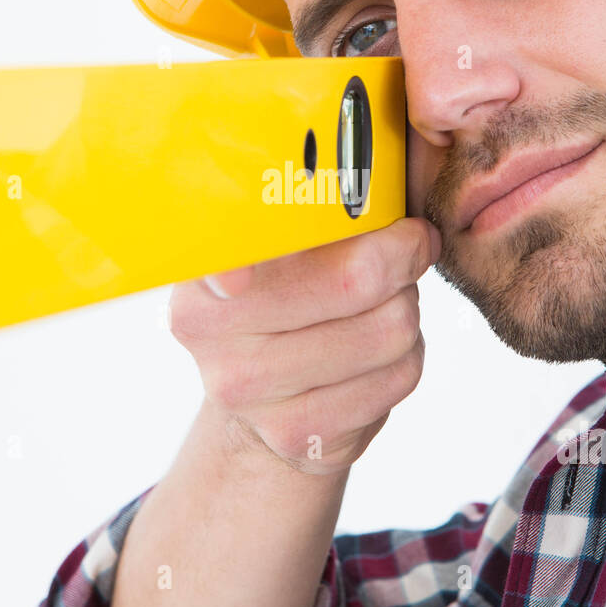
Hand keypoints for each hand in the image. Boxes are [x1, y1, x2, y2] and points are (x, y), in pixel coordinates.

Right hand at [169, 218, 440, 474]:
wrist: (259, 399)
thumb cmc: (288, 292)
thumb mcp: (279, 244)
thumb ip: (305, 204)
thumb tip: (377, 170)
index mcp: (198, 272)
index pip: (233, 249)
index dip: (264, 247)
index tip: (269, 257)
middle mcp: (208, 334)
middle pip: (355, 278)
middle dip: (400, 257)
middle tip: (403, 248)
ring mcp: (248, 393)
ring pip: (391, 329)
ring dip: (407, 311)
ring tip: (382, 307)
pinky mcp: (298, 436)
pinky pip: (398, 378)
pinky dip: (406, 358)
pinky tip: (376, 355)